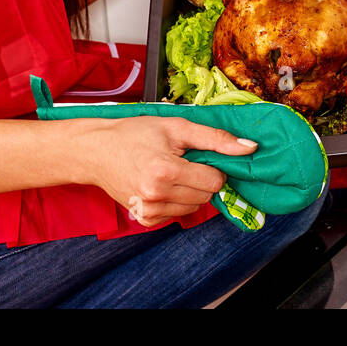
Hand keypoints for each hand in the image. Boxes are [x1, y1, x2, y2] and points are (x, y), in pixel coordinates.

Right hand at [80, 116, 257, 226]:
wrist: (97, 151)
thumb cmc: (134, 134)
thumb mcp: (176, 127)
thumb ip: (215, 139)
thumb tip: (249, 148)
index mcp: (165, 171)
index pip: (214, 181)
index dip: (213, 167)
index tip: (198, 155)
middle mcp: (156, 195)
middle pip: (206, 195)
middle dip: (202, 178)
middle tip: (182, 161)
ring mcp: (149, 210)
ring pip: (194, 207)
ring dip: (190, 191)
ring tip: (169, 171)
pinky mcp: (145, 219)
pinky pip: (177, 214)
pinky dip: (176, 201)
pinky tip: (161, 185)